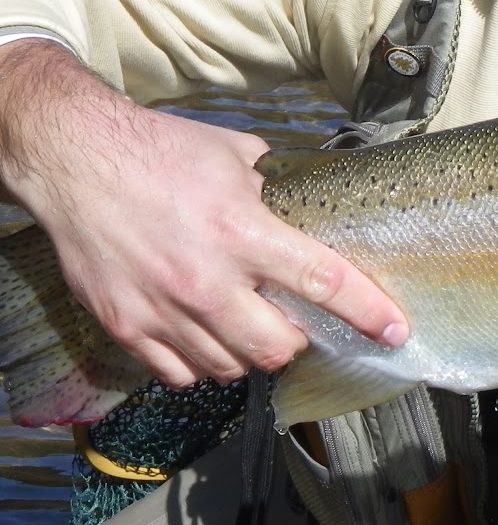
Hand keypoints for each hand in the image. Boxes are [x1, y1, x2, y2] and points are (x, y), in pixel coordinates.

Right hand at [0, 39, 407, 387]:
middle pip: (277, 347)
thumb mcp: (238, 155)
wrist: (76, 160)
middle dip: (299, 341)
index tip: (395, 331)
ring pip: (229, 367)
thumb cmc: (160, 150)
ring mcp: (162, 310)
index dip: (366, 312)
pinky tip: (207, 336)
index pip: (322, 282)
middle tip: (299, 322)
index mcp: (243, 232)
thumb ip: (280, 185)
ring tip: (251, 326)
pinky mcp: (126, 327)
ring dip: (251, 353)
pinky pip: (180, 373)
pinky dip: (203, 364)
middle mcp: (206, 280)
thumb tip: (315, 197)